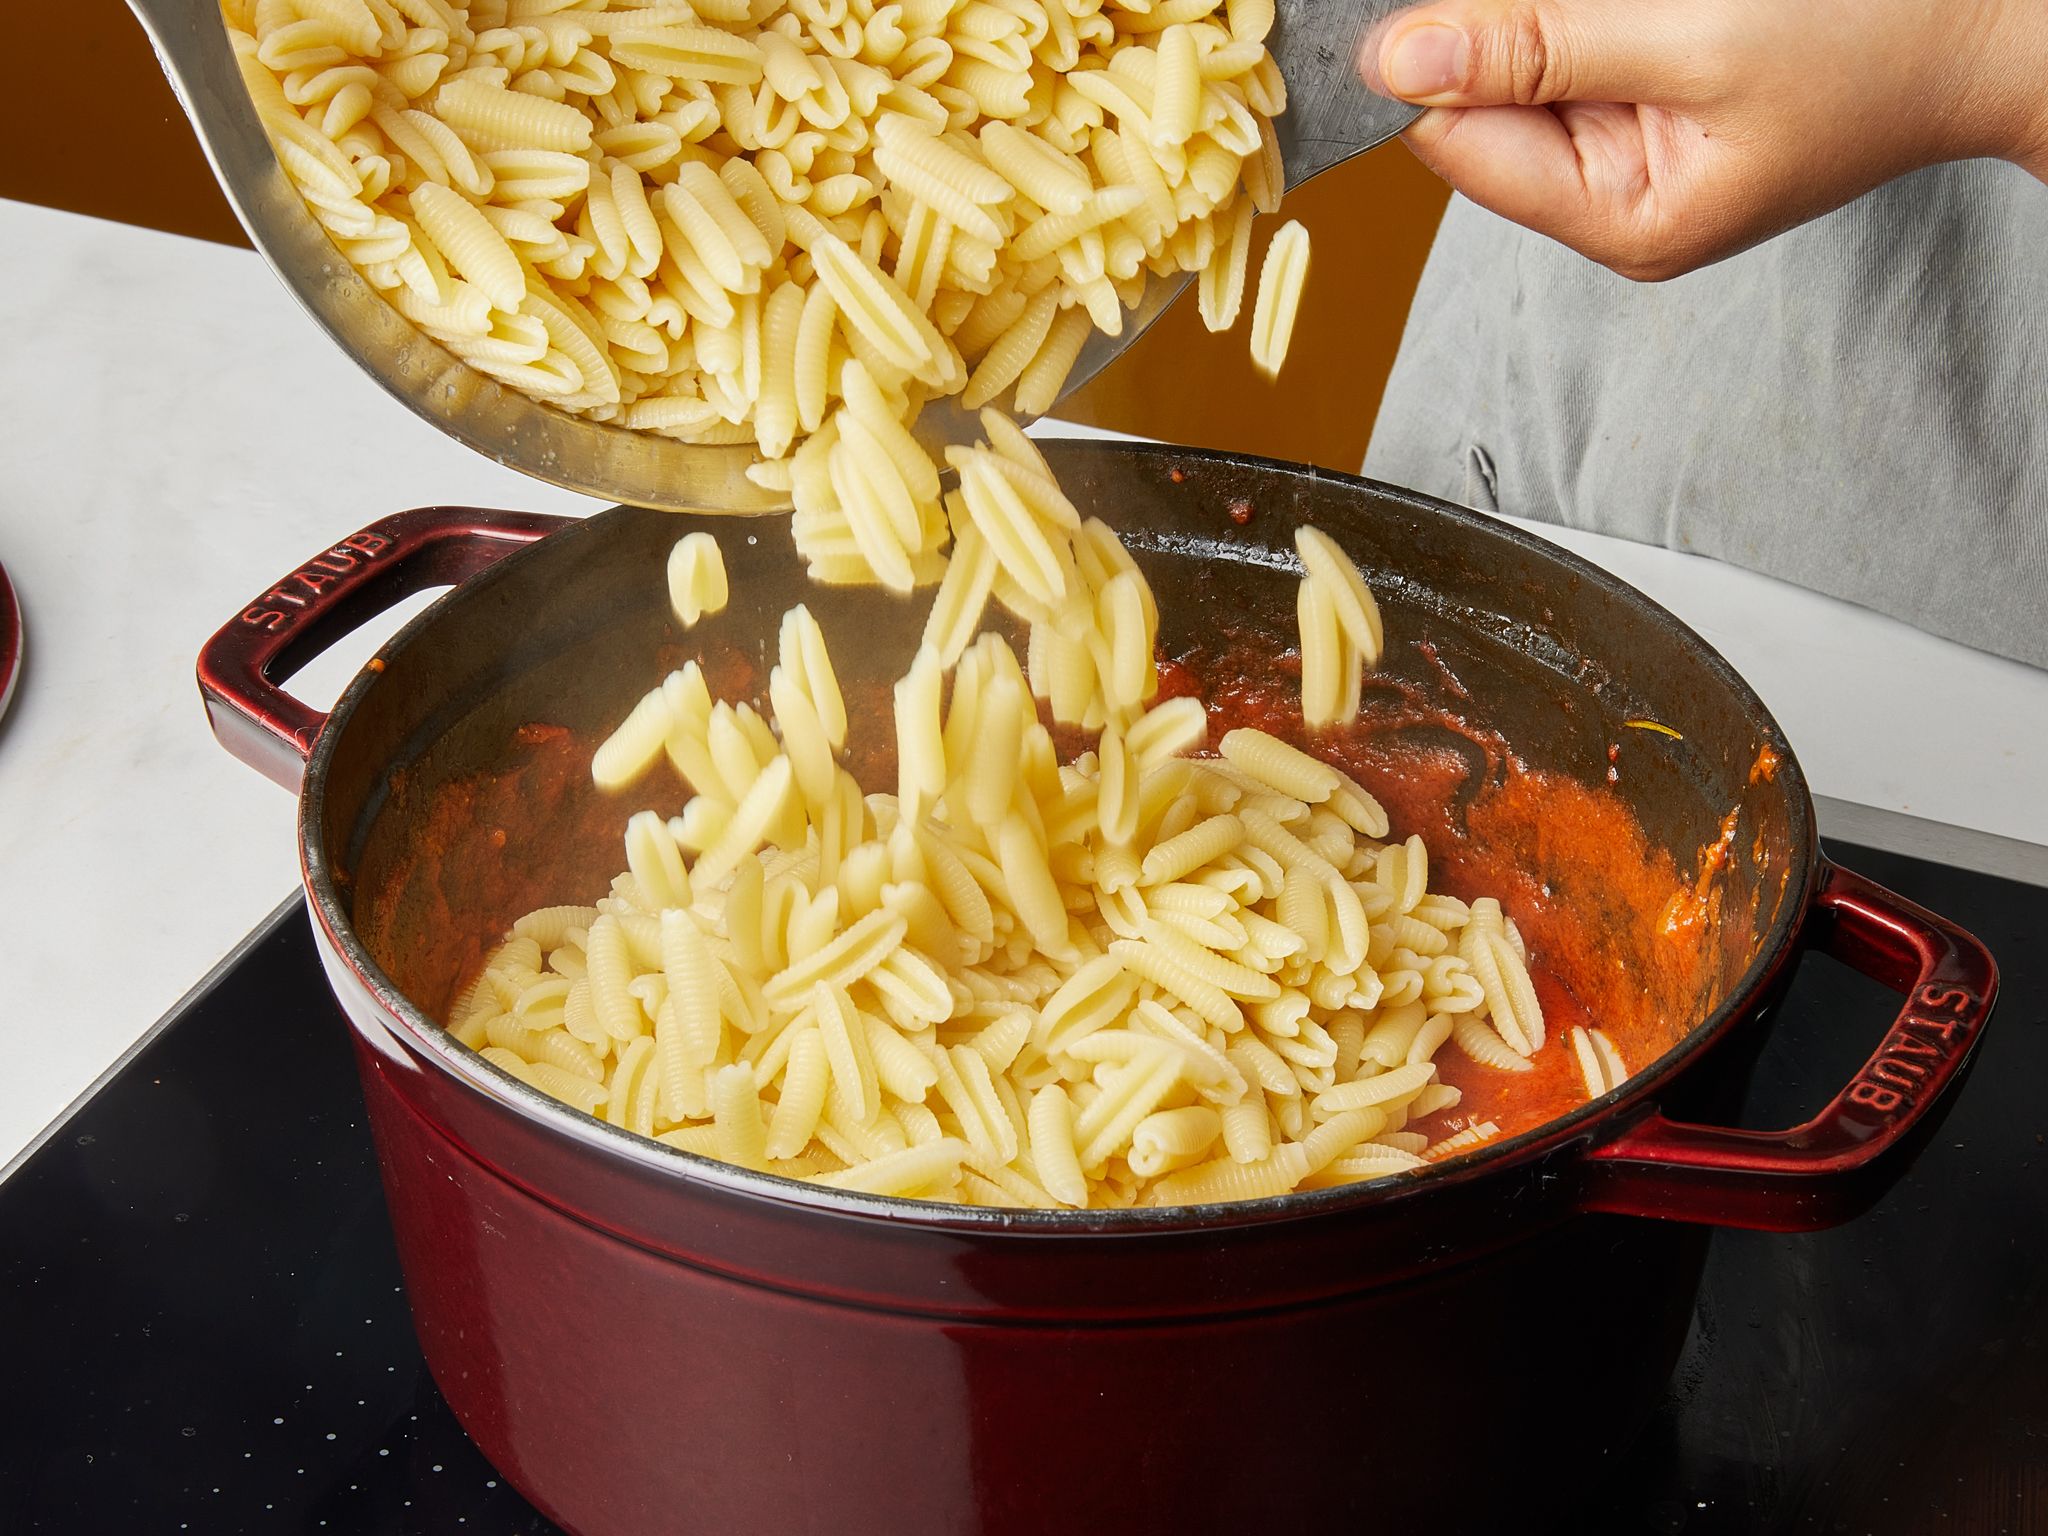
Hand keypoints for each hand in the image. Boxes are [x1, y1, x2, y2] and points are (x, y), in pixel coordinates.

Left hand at [1359, 0, 2047, 278]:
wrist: (1995, 18)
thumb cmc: (1875, 37)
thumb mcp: (1695, 37)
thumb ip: (1538, 51)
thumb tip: (1397, 61)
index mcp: (1621, 220)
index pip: (1455, 143)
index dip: (1441, 58)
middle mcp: (1617, 202)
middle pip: (1485, 106)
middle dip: (1507, 27)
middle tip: (1613, 1)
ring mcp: (1639, 152)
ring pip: (1530, 66)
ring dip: (1554, 16)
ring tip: (1661, 7)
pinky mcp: (1663, 98)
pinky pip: (1584, 48)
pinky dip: (1595, 16)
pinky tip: (1664, 8)